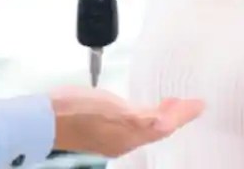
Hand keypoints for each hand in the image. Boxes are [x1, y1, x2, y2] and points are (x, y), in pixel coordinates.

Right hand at [49, 86, 203, 156]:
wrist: (43, 118)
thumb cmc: (75, 112)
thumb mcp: (114, 110)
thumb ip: (143, 118)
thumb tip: (168, 121)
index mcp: (130, 138)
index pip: (166, 127)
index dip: (184, 115)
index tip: (200, 104)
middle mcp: (123, 142)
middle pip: (158, 130)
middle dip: (175, 116)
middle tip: (189, 103)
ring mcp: (111, 138)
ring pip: (146, 128)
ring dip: (161, 115)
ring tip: (170, 102)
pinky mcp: (100, 131)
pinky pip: (132, 125)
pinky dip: (144, 115)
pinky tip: (140, 107)